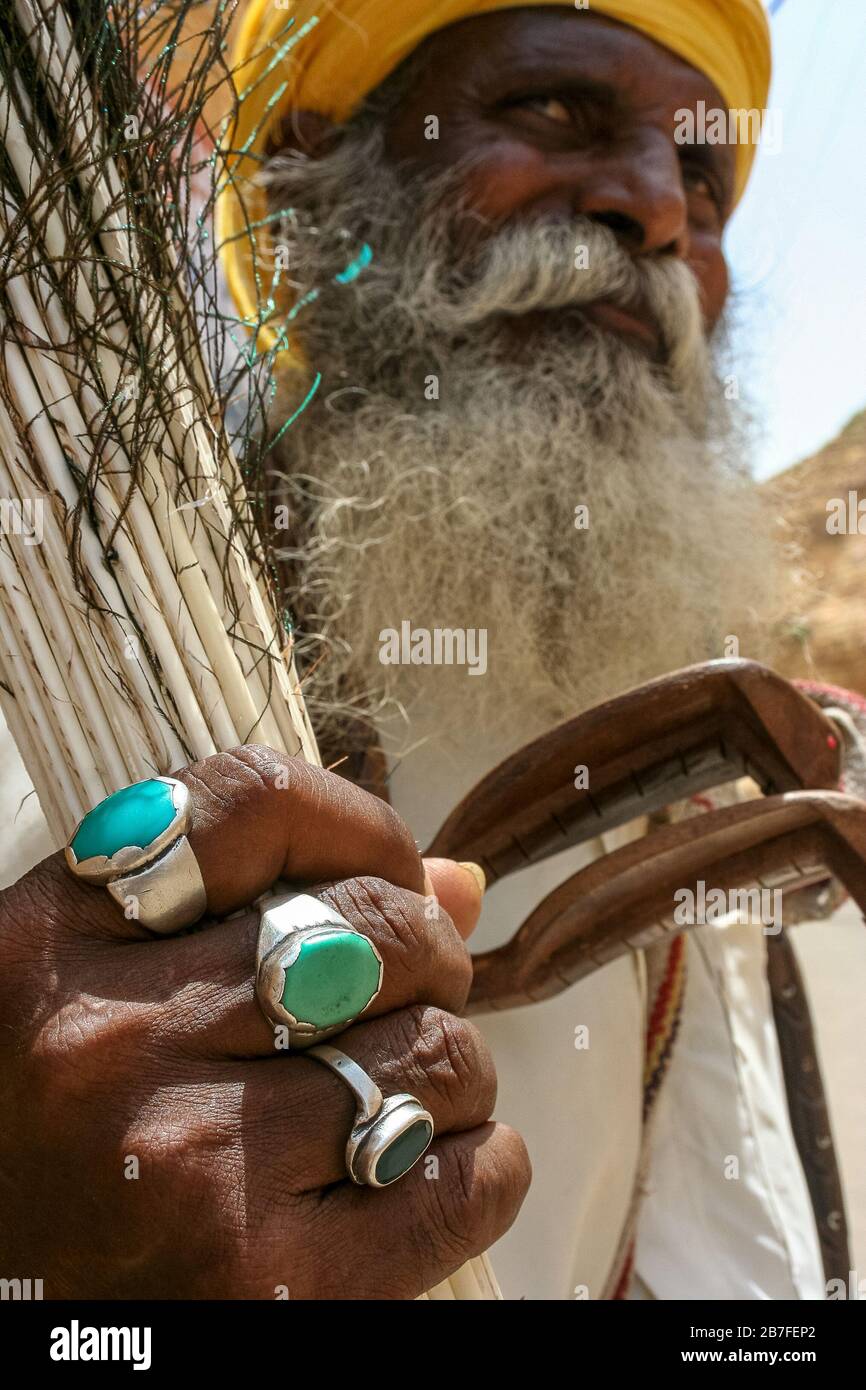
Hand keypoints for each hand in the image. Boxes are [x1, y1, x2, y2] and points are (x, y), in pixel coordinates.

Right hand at [0, 747, 529, 1298]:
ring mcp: (194, 1167)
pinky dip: (480, 1169)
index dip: (359, 827)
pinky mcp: (269, 1289)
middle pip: (380, 928)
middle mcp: (113, 1046)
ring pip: (440, 1052)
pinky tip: (417, 1175)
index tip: (380, 871)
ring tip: (391, 1099)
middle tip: (402, 999)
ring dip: (448, 1071)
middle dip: (427, 956)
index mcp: (53, 950)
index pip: (255, 802)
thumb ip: (237, 912)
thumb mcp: (81, 994)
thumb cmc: (38, 1144)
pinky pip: (468, 1182)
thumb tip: (453, 884)